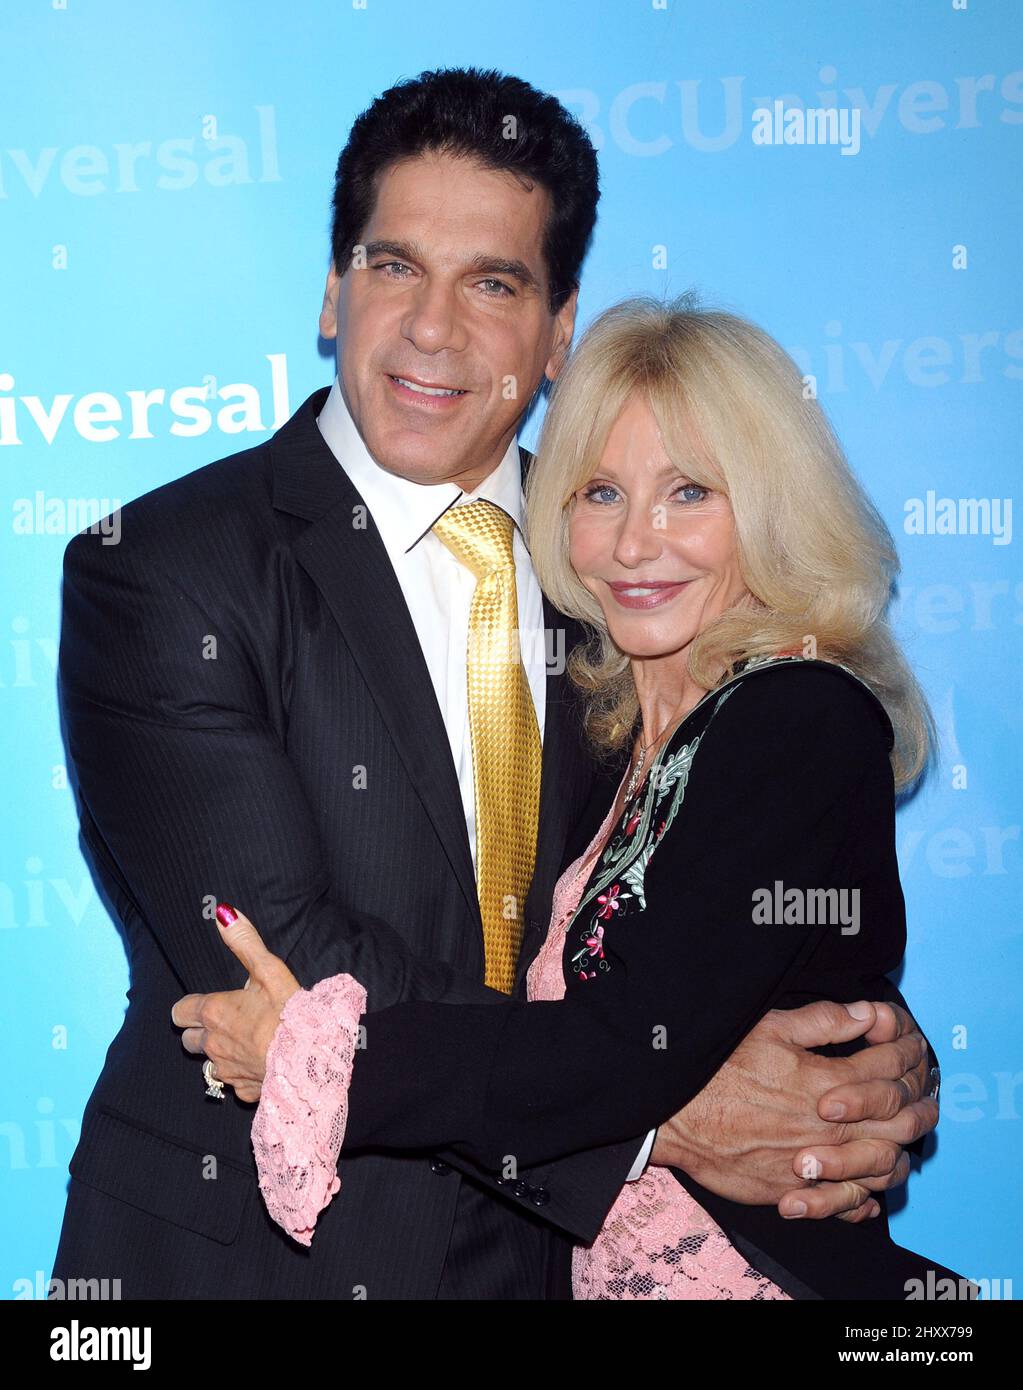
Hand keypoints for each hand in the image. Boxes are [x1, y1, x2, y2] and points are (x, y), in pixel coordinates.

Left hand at [171, 904, 301, 1103]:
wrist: (313, 1060)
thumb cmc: (291, 1013)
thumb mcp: (270, 970)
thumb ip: (244, 941)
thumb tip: (223, 913)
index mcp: (214, 1013)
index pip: (180, 1012)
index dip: (190, 1007)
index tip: (207, 1004)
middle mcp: (213, 1045)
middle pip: (188, 1040)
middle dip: (200, 1032)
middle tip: (227, 1021)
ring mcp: (227, 1071)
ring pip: (209, 1064)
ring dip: (220, 1054)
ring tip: (246, 1042)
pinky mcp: (243, 1091)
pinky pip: (234, 1083)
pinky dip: (242, 1074)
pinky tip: (261, 1063)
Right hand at [650, 1000, 936, 1221]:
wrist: (675, 1115)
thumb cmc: (718, 1067)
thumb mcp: (768, 1028)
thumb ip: (824, 1021)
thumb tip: (867, 1012)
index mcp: (824, 1083)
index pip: (887, 1069)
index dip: (905, 1051)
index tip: (907, 1042)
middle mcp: (829, 1129)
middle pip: (899, 1121)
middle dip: (919, 1101)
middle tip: (922, 1089)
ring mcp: (817, 1166)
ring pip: (884, 1166)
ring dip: (902, 1147)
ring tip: (904, 1134)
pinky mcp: (798, 1194)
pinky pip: (850, 1204)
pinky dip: (869, 1196)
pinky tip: (870, 1184)